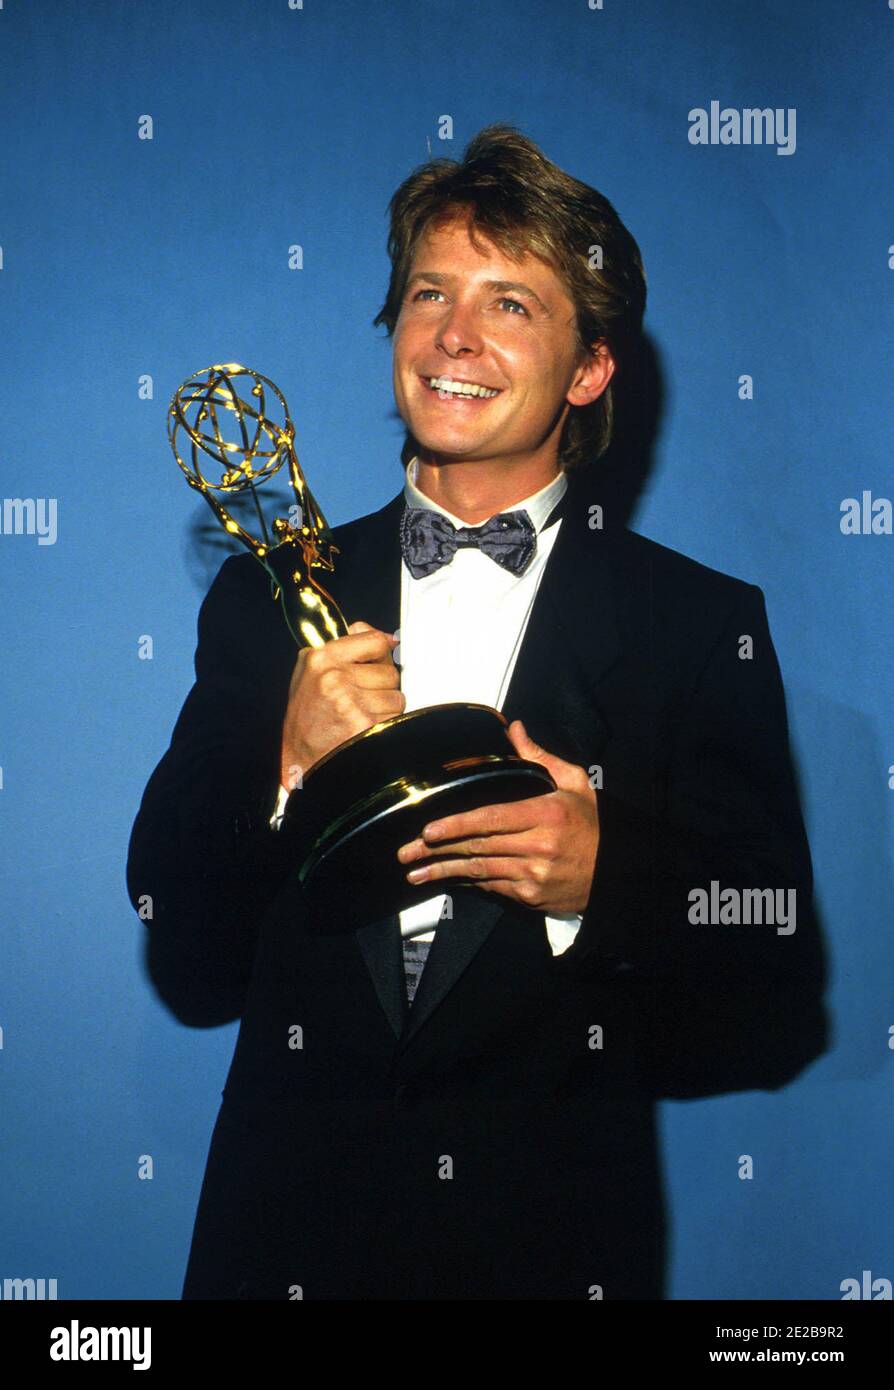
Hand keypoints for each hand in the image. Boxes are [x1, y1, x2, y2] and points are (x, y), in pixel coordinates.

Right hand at [280, 621, 404, 786]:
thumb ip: (344, 647)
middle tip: (362, 699)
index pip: (374, 640)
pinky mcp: (363, 725)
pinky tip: (365, 729)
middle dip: (382, 687)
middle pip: (390, 672)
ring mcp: (349, 702)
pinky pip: (395, 717)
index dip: (381, 654)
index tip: (378, 662)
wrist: (299, 759)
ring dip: (386, 708)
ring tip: (362, 715)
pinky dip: (386, 724)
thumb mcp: (311, 672)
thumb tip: (385, 637)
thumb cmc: (306, 717)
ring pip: (397, 696)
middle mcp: (334, 677)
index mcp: (321, 659)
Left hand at [396, 720, 599, 913]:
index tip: (430, 830)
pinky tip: (446, 878)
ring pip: (479, 871)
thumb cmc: (593, 825)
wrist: (616, 873)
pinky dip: (467, 882)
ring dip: (443, 872)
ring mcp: (533, 875)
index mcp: (547, 814)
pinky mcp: (531, 896)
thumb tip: (514, 728)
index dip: (458, 825)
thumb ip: (539, 757)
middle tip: (407, 852)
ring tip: (415, 872)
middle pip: (478, 847)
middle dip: (437, 850)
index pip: (492, 819)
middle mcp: (538, 846)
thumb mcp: (575, 783)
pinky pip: (492, 887)